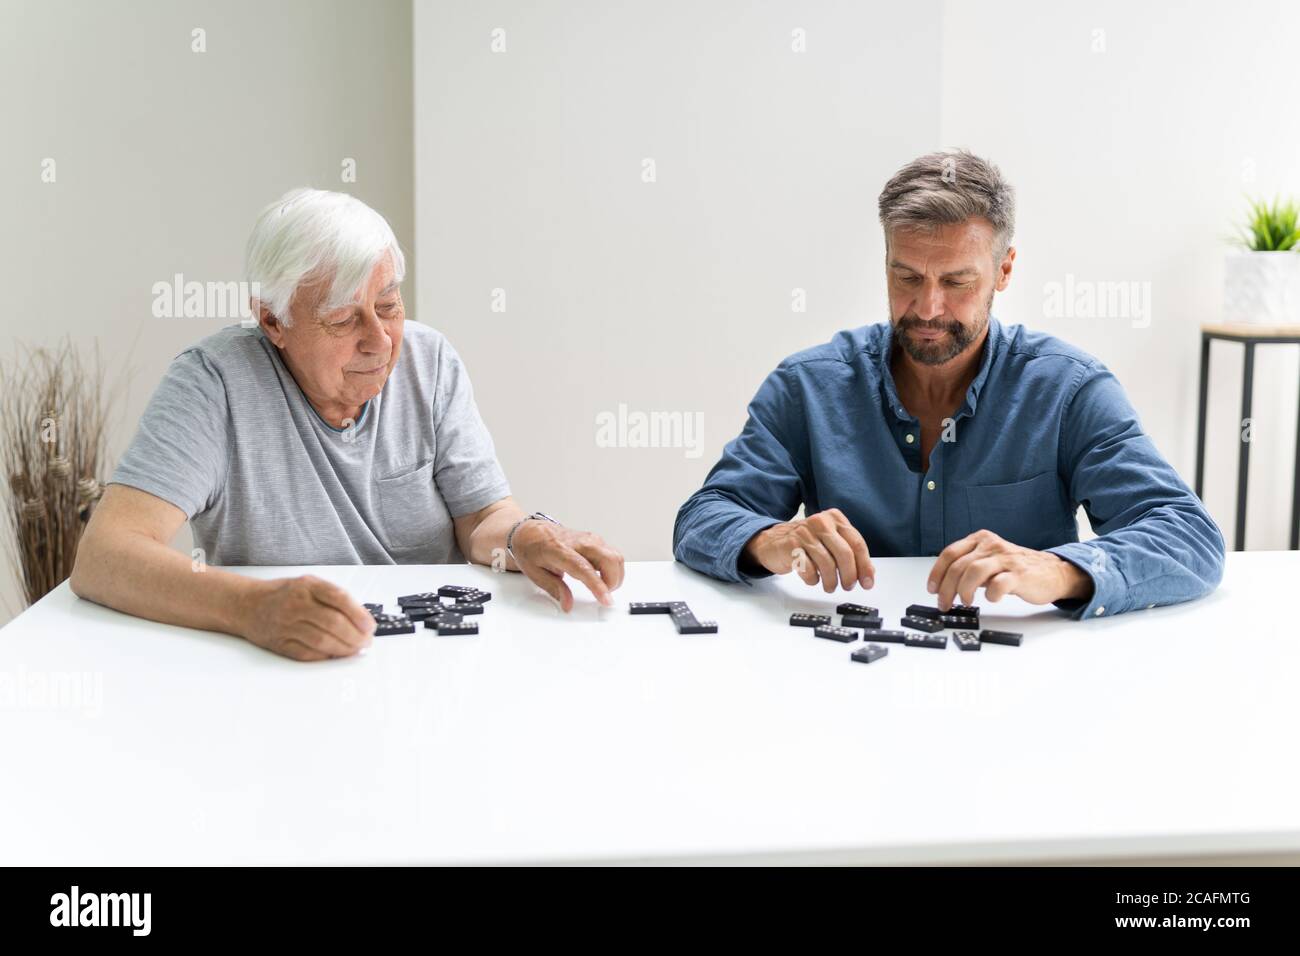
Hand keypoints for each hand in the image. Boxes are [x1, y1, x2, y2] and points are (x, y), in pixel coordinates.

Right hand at [241, 575, 374, 660]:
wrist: (246, 604)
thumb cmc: (283, 595)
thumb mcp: (308, 584)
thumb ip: (333, 597)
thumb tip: (362, 618)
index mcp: (307, 586)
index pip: (339, 598)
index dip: (359, 614)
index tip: (371, 626)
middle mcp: (296, 604)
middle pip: (333, 622)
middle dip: (355, 636)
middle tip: (366, 642)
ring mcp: (286, 624)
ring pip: (322, 641)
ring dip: (344, 649)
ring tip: (355, 649)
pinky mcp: (279, 643)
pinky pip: (307, 654)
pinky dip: (325, 657)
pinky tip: (335, 655)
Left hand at [510, 520, 624, 610]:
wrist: (530, 531)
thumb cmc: (531, 549)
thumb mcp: (535, 573)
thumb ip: (554, 589)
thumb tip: (567, 604)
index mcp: (559, 549)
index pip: (584, 568)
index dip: (597, 585)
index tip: (606, 599)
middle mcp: (578, 542)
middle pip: (609, 558)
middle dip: (613, 581)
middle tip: (603, 594)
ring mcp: (589, 539)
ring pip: (615, 555)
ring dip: (615, 575)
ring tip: (601, 586)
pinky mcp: (595, 540)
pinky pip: (612, 554)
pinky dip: (613, 568)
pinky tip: (602, 576)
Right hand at [743, 508, 875, 592]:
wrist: (771, 542)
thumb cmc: (805, 544)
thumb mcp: (830, 542)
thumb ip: (849, 553)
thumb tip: (868, 573)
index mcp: (834, 518)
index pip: (857, 543)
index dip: (865, 566)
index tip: (867, 582)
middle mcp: (821, 522)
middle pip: (845, 553)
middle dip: (850, 575)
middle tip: (848, 586)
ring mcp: (804, 532)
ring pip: (827, 564)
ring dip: (831, 581)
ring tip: (829, 586)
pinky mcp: (790, 545)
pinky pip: (808, 569)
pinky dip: (813, 579)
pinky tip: (812, 579)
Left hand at [927, 530, 1092, 609]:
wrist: (1053, 572)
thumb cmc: (1016, 569)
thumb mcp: (988, 561)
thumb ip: (968, 567)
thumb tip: (944, 585)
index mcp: (981, 539)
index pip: (949, 554)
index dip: (936, 573)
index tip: (932, 590)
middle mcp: (991, 545)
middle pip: (958, 566)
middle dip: (947, 588)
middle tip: (945, 604)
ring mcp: (1006, 559)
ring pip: (973, 571)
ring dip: (964, 590)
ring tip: (966, 602)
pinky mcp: (1019, 574)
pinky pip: (998, 584)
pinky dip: (990, 594)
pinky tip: (991, 599)